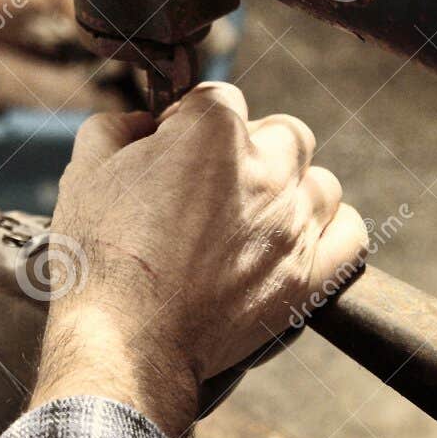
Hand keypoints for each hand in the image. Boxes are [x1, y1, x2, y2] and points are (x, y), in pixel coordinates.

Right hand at [32, 82, 368, 437]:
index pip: (220, 97)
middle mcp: (267, 169)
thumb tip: (140, 123)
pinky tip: (298, 243)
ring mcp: (295, 223)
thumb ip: (116, 127)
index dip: (191, 123)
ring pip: (320, 184)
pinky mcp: (310, 276)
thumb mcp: (85, 172)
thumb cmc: (100, 256)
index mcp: (214, 130)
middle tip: (214, 190)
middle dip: (253, 151)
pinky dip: (331, 234)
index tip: (173, 153)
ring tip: (253, 223)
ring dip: (293, 194)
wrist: (125, 340)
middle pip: (283, 134)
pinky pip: (351, 236)